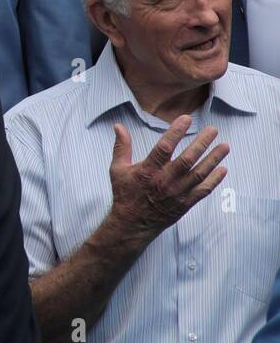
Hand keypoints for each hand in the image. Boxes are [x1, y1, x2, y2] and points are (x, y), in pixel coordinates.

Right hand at [105, 116, 228, 244]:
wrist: (132, 223)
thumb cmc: (125, 193)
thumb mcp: (118, 169)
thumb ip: (121, 146)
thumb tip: (118, 126)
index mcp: (147, 170)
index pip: (164, 148)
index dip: (176, 132)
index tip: (186, 119)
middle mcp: (164, 181)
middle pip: (187, 159)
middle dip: (202, 143)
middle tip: (213, 130)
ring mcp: (176, 193)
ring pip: (199, 174)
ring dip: (213, 159)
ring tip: (225, 146)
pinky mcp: (185, 204)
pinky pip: (202, 191)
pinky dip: (214, 180)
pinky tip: (223, 169)